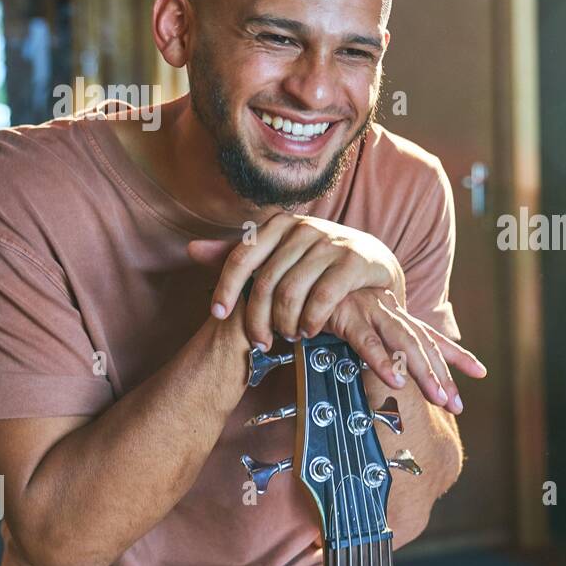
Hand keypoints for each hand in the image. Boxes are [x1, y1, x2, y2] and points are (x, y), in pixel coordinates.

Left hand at [187, 213, 405, 351]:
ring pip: (292, 290)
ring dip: (285, 323)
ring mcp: (330, 242)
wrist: (374, 261)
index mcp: (280, 224)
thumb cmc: (319, 262)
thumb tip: (191, 249)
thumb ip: (239, 255)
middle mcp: (304, 228)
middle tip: (259, 341)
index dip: (226, 287)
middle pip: (265, 280)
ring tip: (287, 338)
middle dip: (258, 317)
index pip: (241, 256)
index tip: (218, 315)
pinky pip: (323, 296)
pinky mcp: (354, 259)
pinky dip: (312, 319)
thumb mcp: (280, 255)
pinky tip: (309, 331)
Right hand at [329, 288, 485, 413]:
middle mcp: (389, 312)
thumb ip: (378, 346)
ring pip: (405, 343)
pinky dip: (383, 361)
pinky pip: (368, 341)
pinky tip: (396, 380)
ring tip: (437, 397)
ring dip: (423, 372)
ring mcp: (371, 311)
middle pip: (424, 345)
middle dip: (443, 375)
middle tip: (455, 404)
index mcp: (394, 316)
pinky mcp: (347, 316)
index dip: (457, 355)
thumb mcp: (358, 325)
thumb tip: (394, 373)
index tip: (481, 372)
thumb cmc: (328, 303)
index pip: (432, 338)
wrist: (301, 277)